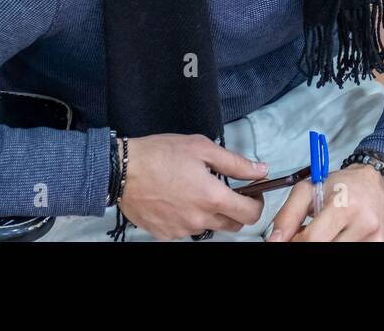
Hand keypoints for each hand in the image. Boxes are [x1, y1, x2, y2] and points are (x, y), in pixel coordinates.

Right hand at [117, 134, 266, 240]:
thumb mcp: (203, 148)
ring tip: (196, 191)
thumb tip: (261, 170)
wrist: (122, 171)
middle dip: (237, 210)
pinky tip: (179, 200)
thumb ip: (236, 163)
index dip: (257, 203)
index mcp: (212, 198)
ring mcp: (181, 230)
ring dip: (211, 214)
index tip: (253, 193)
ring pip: (209, 227)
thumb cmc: (161, 154)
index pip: (250, 214)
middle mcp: (199, 219)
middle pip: (233, 225)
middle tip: (228, 192)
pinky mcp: (165, 234)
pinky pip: (186, 230)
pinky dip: (189, 218)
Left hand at [267, 164, 383, 242]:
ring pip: (337, 253)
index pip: (312, 240)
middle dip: (309, 245)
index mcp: (344, 205)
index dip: (295, 243)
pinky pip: (352, 253)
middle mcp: (364, 223)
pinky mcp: (381, 244)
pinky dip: (338, 247)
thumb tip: (275, 240)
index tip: (290, 240)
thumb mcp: (308, 190)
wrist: (376, 183)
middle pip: (324, 250)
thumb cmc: (343, 185)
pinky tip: (337, 237)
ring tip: (325, 234)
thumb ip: (288, 215)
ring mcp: (375, 238)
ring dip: (324, 247)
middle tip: (308, 235)